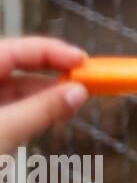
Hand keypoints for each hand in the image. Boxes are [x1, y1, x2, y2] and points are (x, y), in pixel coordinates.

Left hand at [0, 36, 89, 154]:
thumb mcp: (3, 133)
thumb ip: (42, 109)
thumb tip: (78, 92)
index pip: (12, 49)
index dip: (50, 51)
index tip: (82, 61)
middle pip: (11, 66)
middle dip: (48, 74)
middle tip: (82, 82)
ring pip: (10, 88)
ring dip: (41, 94)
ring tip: (70, 103)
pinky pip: (6, 108)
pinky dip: (29, 110)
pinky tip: (50, 115)